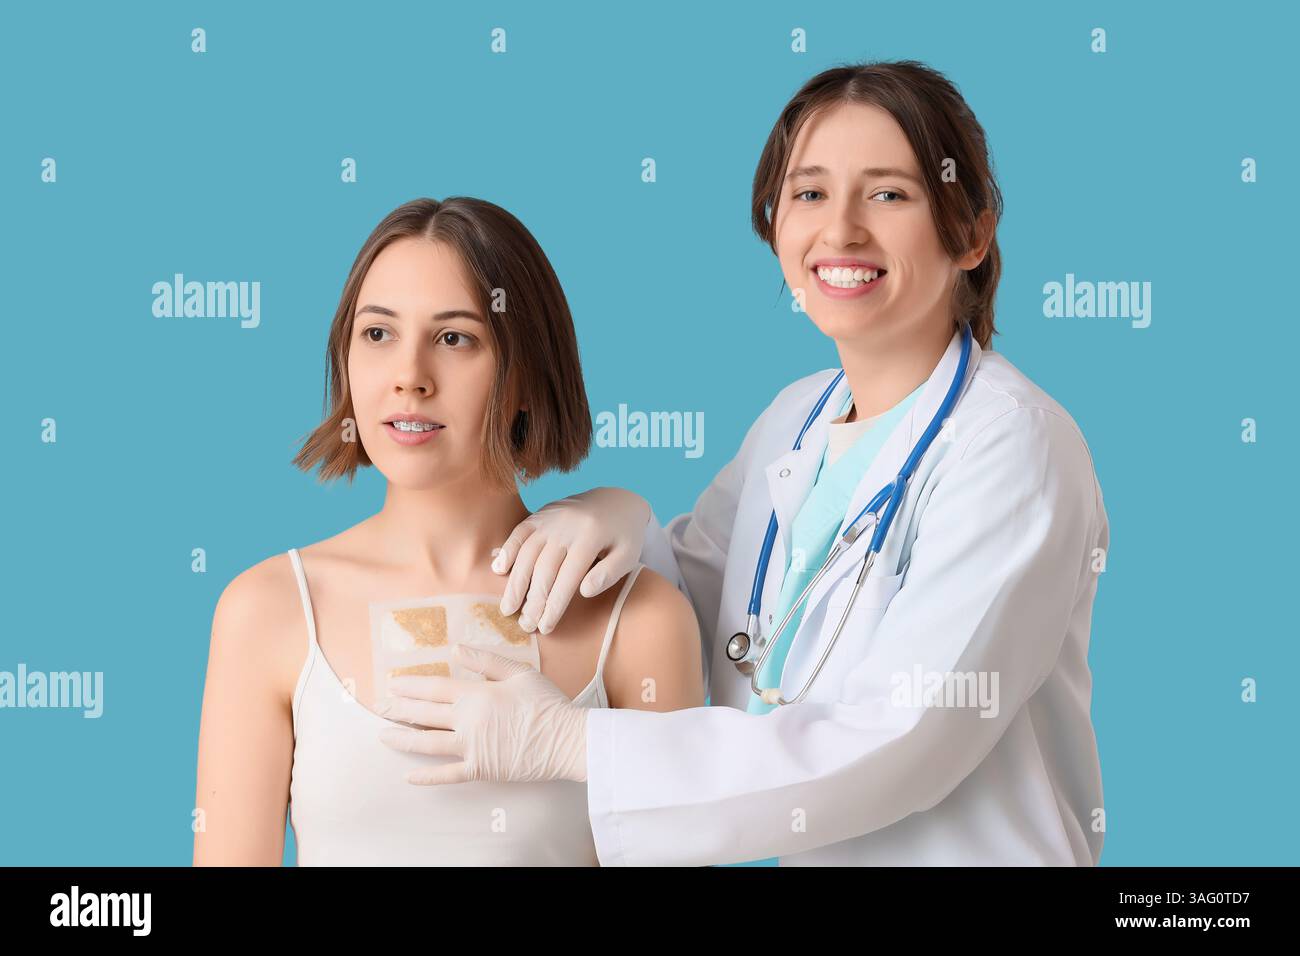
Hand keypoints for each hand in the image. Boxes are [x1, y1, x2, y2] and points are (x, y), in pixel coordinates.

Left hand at [376, 645, 588, 784]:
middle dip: (399, 709)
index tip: (392, 683)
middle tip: (379, 707)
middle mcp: (468, 721)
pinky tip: (409, 776)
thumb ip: (485, 661)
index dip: (411, 685)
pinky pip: (448, 775)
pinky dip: (427, 777)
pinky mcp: (481, 770)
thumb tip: (455, 651)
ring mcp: (471, 748)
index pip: (434, 688)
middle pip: (424, 714)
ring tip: (383, 735)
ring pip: (428, 744)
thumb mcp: (520, 672)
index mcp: (477, 694)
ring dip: (402, 739)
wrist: (567, 740)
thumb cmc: (547, 704)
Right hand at [492, 487, 648, 634]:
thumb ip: (610, 573)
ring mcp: (551, 518)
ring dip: (516, 582)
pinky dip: (508, 550)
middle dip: (533, 600)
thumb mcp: (629, 554)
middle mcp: (567, 525)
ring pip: (527, 553)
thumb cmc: (624, 534)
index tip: (545, 627)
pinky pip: (520, 531)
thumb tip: (584, 591)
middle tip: (524, 625)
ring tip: (508, 608)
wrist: (617, 499)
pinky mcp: (541, 514)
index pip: (568, 577)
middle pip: (544, 568)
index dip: (554, 605)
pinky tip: (499, 570)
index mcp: (591, 536)